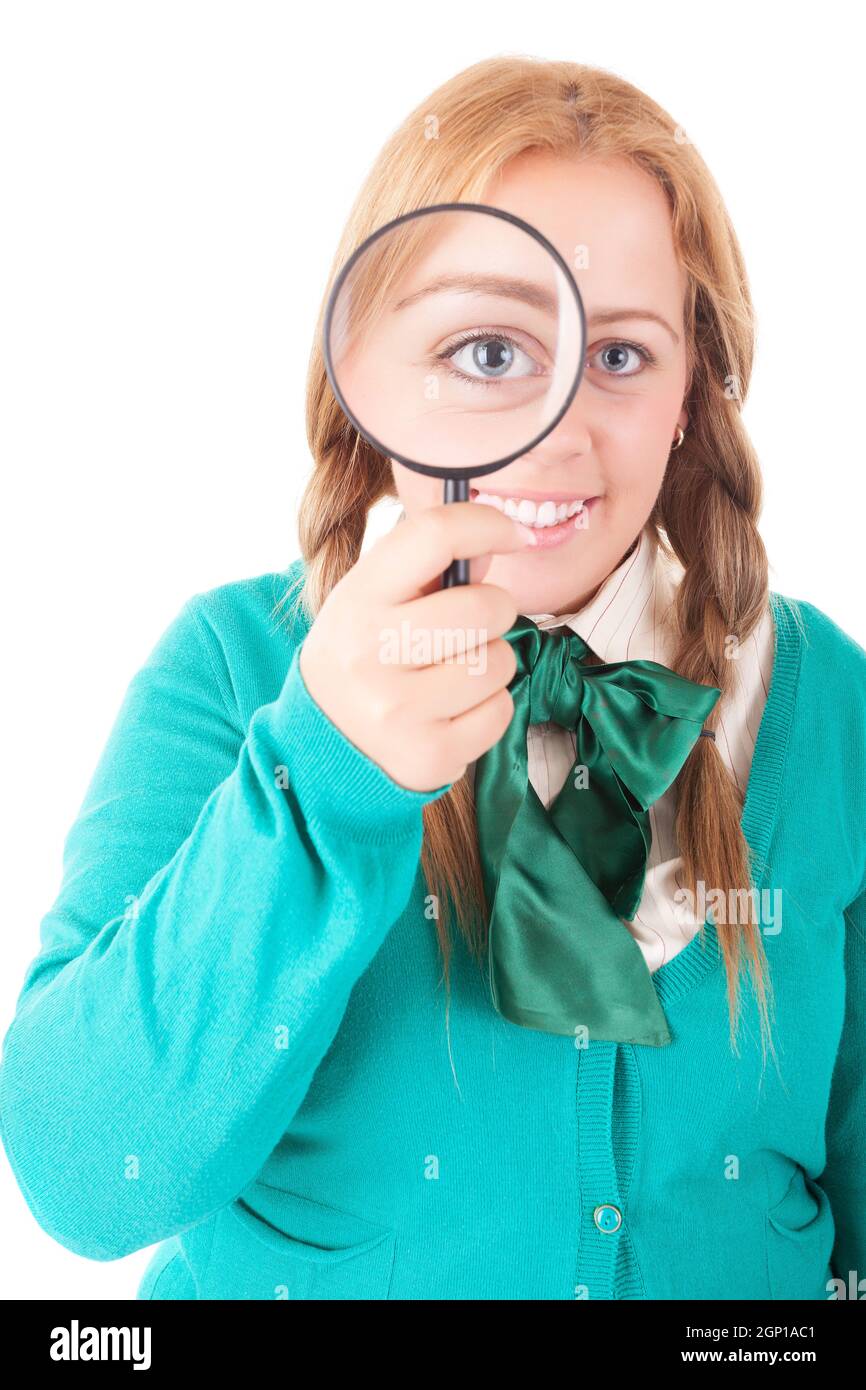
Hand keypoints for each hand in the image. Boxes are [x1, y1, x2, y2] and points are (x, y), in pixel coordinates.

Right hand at [298, 501, 537, 790]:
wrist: (323, 743)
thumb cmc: (364, 655)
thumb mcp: (373, 601)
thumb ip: (430, 567)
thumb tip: (496, 541)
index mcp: (356, 601)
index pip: (433, 537)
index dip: (486, 523)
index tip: (510, 531)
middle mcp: (370, 655)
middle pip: (484, 606)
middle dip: (495, 608)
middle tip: (473, 623)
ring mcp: (398, 711)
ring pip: (499, 662)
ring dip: (491, 661)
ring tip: (455, 669)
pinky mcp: (428, 755)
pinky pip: (501, 711)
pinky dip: (489, 706)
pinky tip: (455, 707)